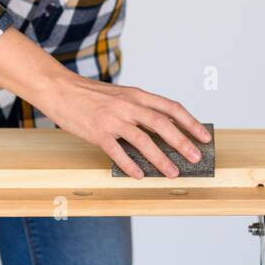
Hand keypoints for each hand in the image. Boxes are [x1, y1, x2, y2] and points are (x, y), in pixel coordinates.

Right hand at [46, 72, 212, 179]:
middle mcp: (128, 105)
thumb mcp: (121, 96)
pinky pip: (117, 152)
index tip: (204, 136)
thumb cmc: (91, 95)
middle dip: (182, 142)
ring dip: (160, 158)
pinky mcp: (97, 132)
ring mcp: (113, 119)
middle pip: (162, 124)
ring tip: (173, 172)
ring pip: (143, 140)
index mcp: (137, 95)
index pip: (171, 107)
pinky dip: (130, 165)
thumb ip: (140, 109)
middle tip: (196, 158)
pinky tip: (140, 175)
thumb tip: (162, 132)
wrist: (60, 89)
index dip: (190, 122)